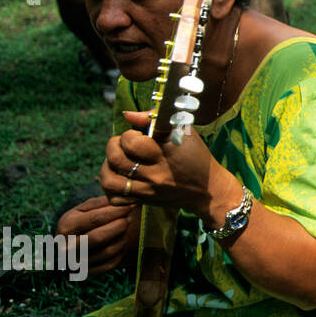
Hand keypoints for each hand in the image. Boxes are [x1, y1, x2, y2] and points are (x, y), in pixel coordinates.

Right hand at [56, 196, 138, 273]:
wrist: (75, 240)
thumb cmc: (85, 219)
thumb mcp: (87, 207)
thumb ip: (102, 203)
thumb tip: (123, 199)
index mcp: (66, 226)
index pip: (95, 219)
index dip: (116, 212)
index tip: (130, 206)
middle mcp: (67, 246)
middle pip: (99, 237)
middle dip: (119, 226)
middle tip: (130, 218)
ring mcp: (76, 262)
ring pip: (106, 252)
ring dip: (122, 238)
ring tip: (127, 227)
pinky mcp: (87, 272)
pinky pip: (109, 264)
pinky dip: (120, 252)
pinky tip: (122, 240)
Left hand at [101, 110, 239, 226]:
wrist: (209, 191)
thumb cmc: (197, 157)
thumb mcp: (185, 132)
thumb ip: (155, 120)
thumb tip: (128, 115)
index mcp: (166, 154)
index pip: (132, 142)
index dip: (128, 135)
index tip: (137, 135)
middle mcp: (155, 174)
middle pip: (116, 159)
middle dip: (113, 146)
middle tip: (123, 145)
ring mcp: (148, 190)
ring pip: (110, 180)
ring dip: (107, 167)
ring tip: (116, 161)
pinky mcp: (144, 201)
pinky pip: (115, 199)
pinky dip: (110, 188)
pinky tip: (119, 178)